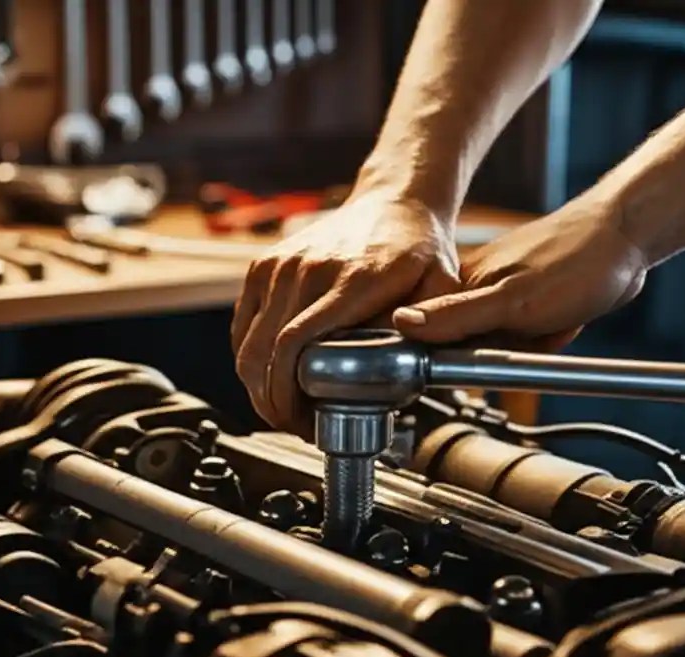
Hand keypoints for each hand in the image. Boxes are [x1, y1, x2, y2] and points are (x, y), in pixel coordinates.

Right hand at [231, 192, 460, 434]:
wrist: (394, 202)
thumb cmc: (418, 248)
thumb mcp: (442, 284)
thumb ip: (432, 322)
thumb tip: (404, 356)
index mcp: (350, 279)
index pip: (295, 343)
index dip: (288, 394)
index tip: (303, 422)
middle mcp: (307, 270)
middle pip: (264, 352)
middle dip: (272, 402)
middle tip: (294, 426)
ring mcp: (280, 265)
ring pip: (247, 345)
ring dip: (258, 386)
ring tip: (284, 407)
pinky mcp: (265, 266)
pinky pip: (242, 325)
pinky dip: (250, 359)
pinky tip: (271, 377)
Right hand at [392, 195, 647, 349]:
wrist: (626, 239)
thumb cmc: (574, 261)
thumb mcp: (511, 301)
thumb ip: (455, 317)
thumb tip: (401, 324)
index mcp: (462, 286)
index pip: (437, 339)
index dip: (465, 356)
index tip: (494, 350)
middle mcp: (476, 289)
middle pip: (475, 350)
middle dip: (511, 353)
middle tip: (537, 332)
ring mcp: (503, 295)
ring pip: (507, 348)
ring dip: (535, 345)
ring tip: (556, 321)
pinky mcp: (528, 302)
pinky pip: (531, 339)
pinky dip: (551, 337)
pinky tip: (566, 320)